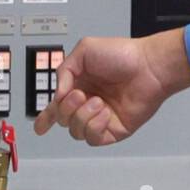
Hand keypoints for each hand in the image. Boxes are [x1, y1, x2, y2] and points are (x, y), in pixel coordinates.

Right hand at [33, 30, 189, 145]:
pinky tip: (105, 112)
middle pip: (62, 120)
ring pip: (75, 131)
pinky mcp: (113, 130)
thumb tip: (57, 96)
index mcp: (79, 85)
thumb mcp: (84, 50)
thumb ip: (63, 71)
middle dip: (66, 109)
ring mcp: (100, 118)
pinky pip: (93, 138)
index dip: (46, 118)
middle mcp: (88, 103)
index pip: (57, 106)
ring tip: (98, 101)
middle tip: (79, 94)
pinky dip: (95, 125)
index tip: (40, 127)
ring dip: (83, 116)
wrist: (149, 66)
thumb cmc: (123, 55)